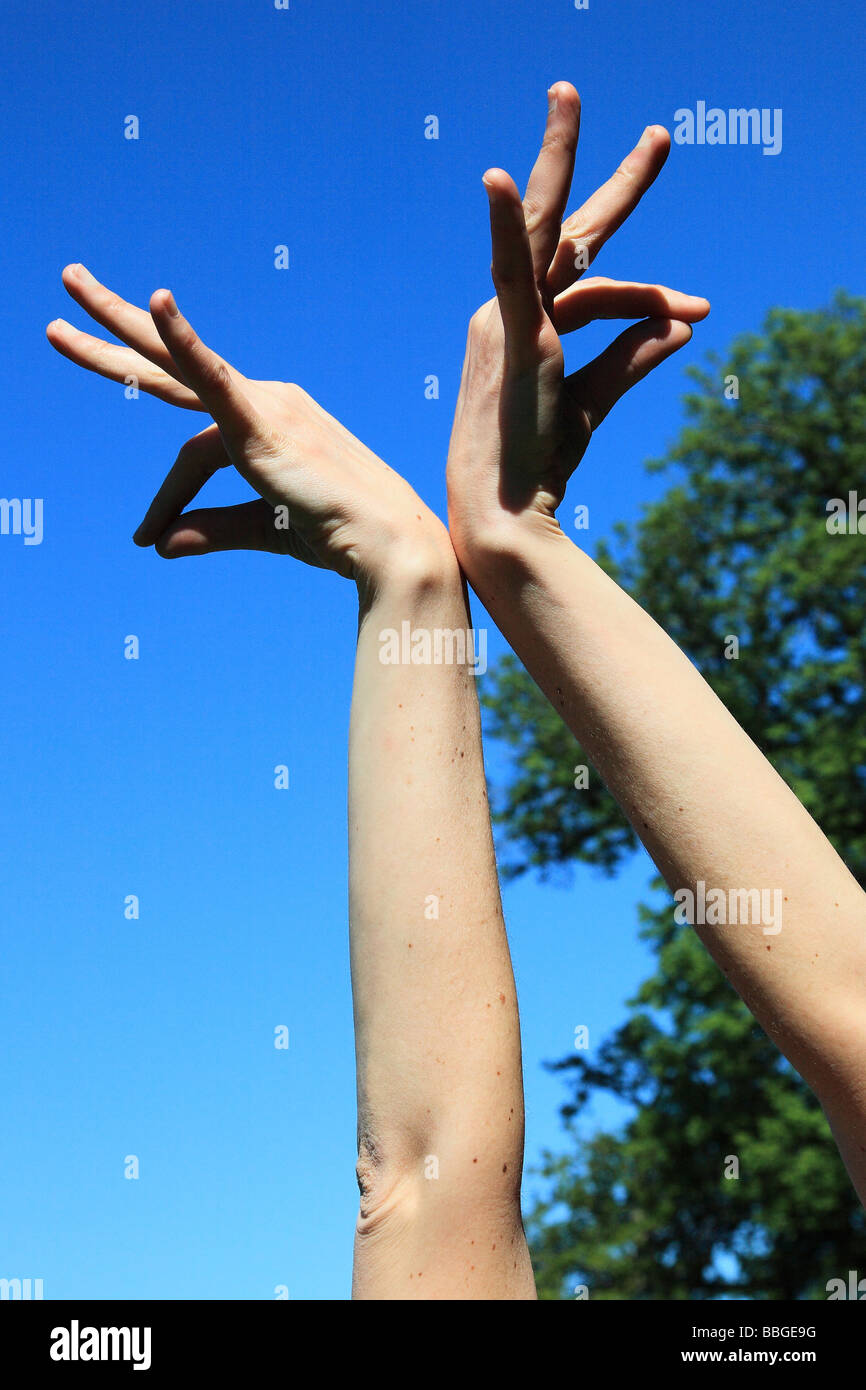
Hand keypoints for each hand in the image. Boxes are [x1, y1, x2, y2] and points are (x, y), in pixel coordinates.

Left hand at [47, 266, 449, 589]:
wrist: (386, 544)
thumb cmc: (339, 535)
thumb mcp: (264, 528)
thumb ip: (211, 528)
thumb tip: (159, 546)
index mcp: (267, 423)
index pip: (196, 451)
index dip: (166, 497)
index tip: (147, 538)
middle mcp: (264, 400)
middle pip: (172, 365)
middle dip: (117, 329)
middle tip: (68, 290)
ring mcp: (263, 404)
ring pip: (172, 366)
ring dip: (115, 336)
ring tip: (64, 304)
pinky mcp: (262, 421)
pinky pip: (212, 374)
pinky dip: (182, 339)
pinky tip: (153, 300)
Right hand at [446, 83, 709, 566]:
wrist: (508, 511)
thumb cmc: (538, 464)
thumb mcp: (591, 402)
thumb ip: (631, 359)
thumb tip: (680, 327)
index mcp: (525, 326)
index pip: (595, 287)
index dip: (649, 293)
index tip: (698, 309)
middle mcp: (511, 310)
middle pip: (570, 231)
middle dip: (614, 180)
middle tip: (659, 134)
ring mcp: (507, 317)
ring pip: (554, 229)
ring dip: (588, 172)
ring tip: (639, 129)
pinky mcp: (510, 333)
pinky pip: (511, 267)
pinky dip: (504, 223)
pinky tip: (499, 181)